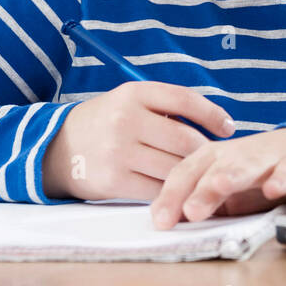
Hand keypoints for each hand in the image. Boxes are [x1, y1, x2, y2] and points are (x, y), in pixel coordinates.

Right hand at [41, 81, 234, 201]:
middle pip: (185, 139)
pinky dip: (171, 191)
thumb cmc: (106, 123)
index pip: (185, 99)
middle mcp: (126, 119)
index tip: (229, 128)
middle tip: (215, 160)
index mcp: (134, 94)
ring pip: (174, 167)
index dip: (213, 114)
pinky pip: (157, 189)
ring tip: (200, 177)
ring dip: (191, 174)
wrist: (57, 148)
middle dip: (205, 152)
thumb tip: (217, 124)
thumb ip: (167, 108)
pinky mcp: (113, 180)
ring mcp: (118, 151)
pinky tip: (178, 191)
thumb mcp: (130, 101)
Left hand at [150, 128, 285, 228]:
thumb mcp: (223, 193)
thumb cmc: (256, 175)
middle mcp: (235, 155)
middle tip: (189, 213)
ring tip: (220, 186)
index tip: (161, 223)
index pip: (185, 174)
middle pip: (212, 170)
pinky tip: (273, 190)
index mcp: (211, 160)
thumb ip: (199, 205)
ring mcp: (266, 158)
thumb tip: (166, 227)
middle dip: (200, 190)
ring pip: (246, 166)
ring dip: (233, 175)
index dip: (172, 196)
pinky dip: (281, 179)